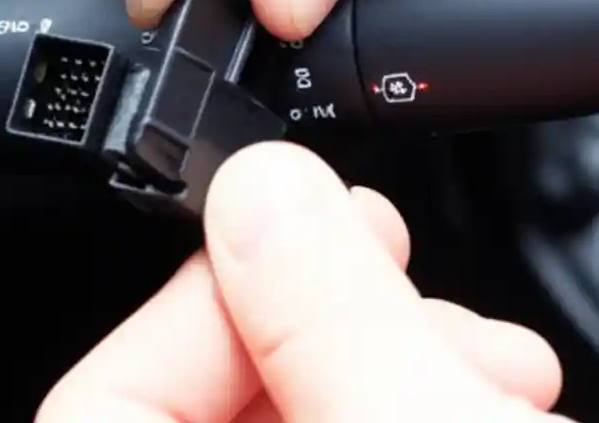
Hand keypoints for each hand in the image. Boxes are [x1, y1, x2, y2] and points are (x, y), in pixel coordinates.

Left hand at [37, 142, 568, 421]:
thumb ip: (325, 314)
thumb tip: (263, 196)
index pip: (100, 401)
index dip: (183, 304)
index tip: (278, 245)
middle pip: (211, 389)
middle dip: (319, 312)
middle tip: (386, 262)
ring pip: (302, 405)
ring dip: (396, 352)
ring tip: (484, 353)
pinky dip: (423, 396)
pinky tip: (498, 387)